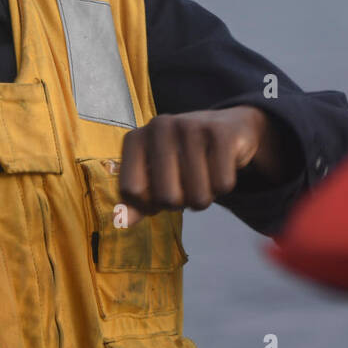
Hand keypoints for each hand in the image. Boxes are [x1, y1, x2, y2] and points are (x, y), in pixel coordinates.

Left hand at [117, 106, 280, 215]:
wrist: (228, 127)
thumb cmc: (183, 158)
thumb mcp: (155, 176)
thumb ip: (137, 200)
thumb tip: (120, 221)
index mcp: (136, 138)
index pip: (131, 191)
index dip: (148, 205)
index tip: (158, 194)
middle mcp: (160, 127)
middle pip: (167, 198)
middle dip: (180, 203)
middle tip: (185, 185)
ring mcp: (191, 126)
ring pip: (198, 196)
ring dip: (203, 197)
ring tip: (203, 175)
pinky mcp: (221, 132)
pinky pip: (222, 185)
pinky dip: (222, 186)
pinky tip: (219, 166)